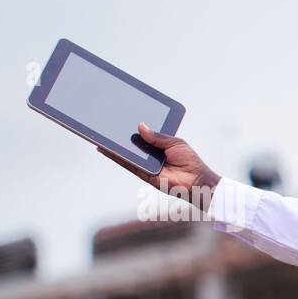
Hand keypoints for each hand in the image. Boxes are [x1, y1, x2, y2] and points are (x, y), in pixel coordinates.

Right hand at [98, 123, 221, 209]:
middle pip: (132, 144)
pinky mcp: (144, 174)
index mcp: (159, 146)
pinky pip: (128, 164)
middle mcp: (151, 155)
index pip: (143, 135)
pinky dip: (117, 156)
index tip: (120, 118)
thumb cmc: (190, 162)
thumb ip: (157, 136)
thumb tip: (140, 126)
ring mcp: (146, 165)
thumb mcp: (174, 142)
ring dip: (113, 145)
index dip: (132, 128)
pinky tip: (106, 148)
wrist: (197, 181)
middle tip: (106, 124)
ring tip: (100, 134)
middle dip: (119, 135)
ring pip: (126, 153)